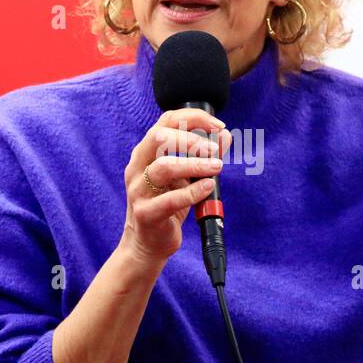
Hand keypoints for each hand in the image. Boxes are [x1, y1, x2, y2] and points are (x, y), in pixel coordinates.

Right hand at [119, 108, 231, 266]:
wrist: (148, 243)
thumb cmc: (167, 205)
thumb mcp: (186, 176)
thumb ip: (204, 155)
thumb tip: (225, 135)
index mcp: (146, 152)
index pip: (166, 121)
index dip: (194, 118)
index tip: (217, 125)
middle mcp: (137, 167)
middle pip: (158, 137)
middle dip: (190, 139)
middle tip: (214, 149)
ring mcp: (138, 190)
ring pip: (163, 167)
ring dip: (194, 164)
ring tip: (216, 167)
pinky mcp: (146, 214)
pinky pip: (169, 200)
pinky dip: (192, 192)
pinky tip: (208, 187)